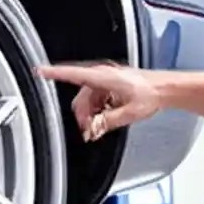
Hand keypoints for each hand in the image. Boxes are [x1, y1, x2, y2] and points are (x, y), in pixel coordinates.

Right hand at [35, 62, 162, 140]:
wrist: (164, 89)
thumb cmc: (151, 94)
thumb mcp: (129, 113)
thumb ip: (108, 121)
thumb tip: (94, 128)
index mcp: (103, 78)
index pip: (72, 74)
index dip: (53, 73)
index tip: (39, 72)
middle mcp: (102, 76)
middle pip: (80, 98)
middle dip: (83, 116)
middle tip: (91, 131)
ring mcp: (105, 81)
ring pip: (87, 101)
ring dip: (91, 115)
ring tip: (101, 127)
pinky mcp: (109, 86)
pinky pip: (96, 99)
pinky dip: (98, 110)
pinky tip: (107, 117)